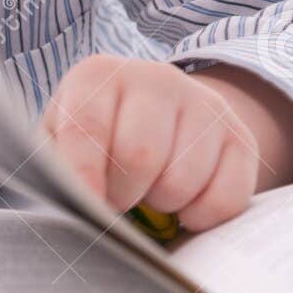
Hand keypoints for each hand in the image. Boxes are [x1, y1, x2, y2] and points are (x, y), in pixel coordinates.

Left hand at [40, 56, 260, 232]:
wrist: (158, 121)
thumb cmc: (94, 141)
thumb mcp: (60, 141)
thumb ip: (53, 165)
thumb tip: (68, 201)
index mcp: (97, 75)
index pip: (86, 127)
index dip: (83, 176)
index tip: (87, 208)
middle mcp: (154, 78)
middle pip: (140, 156)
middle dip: (123, 196)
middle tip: (118, 199)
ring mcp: (203, 103)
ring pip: (182, 181)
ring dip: (162, 205)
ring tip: (149, 192)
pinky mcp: (239, 136)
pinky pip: (225, 199)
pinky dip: (200, 217)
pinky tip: (183, 203)